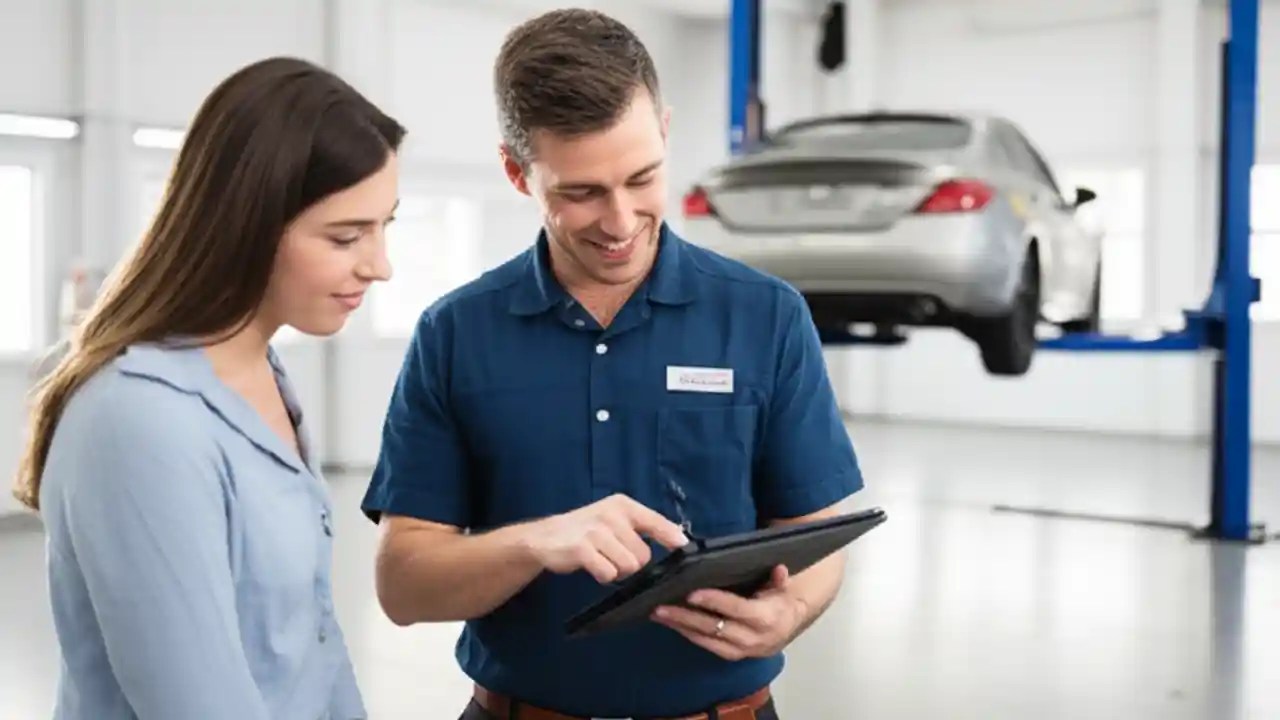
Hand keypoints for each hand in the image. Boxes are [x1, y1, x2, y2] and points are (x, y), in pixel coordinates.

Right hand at [522, 494, 689, 583]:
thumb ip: (642, 527)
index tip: (683, 545)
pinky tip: (592, 566)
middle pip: (643, 555)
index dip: (670, 535)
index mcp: (623, 506)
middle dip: (631, 563)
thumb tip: (678, 537)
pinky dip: (603, 575)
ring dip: (617, 571)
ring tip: (601, 560)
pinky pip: (608, 573)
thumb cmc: (586, 530)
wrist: (545, 537)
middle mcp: (611, 515)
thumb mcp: (614, 520)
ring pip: (628, 566)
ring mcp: (596, 531)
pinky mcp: (582, 549)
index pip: (655, 521)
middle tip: (611, 556)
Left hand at [650, 565, 807, 660]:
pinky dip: (687, 634)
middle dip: (686, 618)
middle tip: (661, 607)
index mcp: (765, 618)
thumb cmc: (780, 599)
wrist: (789, 626)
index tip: (691, 593)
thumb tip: (779, 568)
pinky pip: (706, 645)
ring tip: (658, 614)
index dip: (714, 601)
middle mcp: (751, 639)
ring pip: (705, 640)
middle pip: (714, 628)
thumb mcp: (783, 587)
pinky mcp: (731, 656)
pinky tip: (671, 623)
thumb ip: (778, 579)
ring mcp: (740, 650)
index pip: (736, 609)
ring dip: (680, 627)